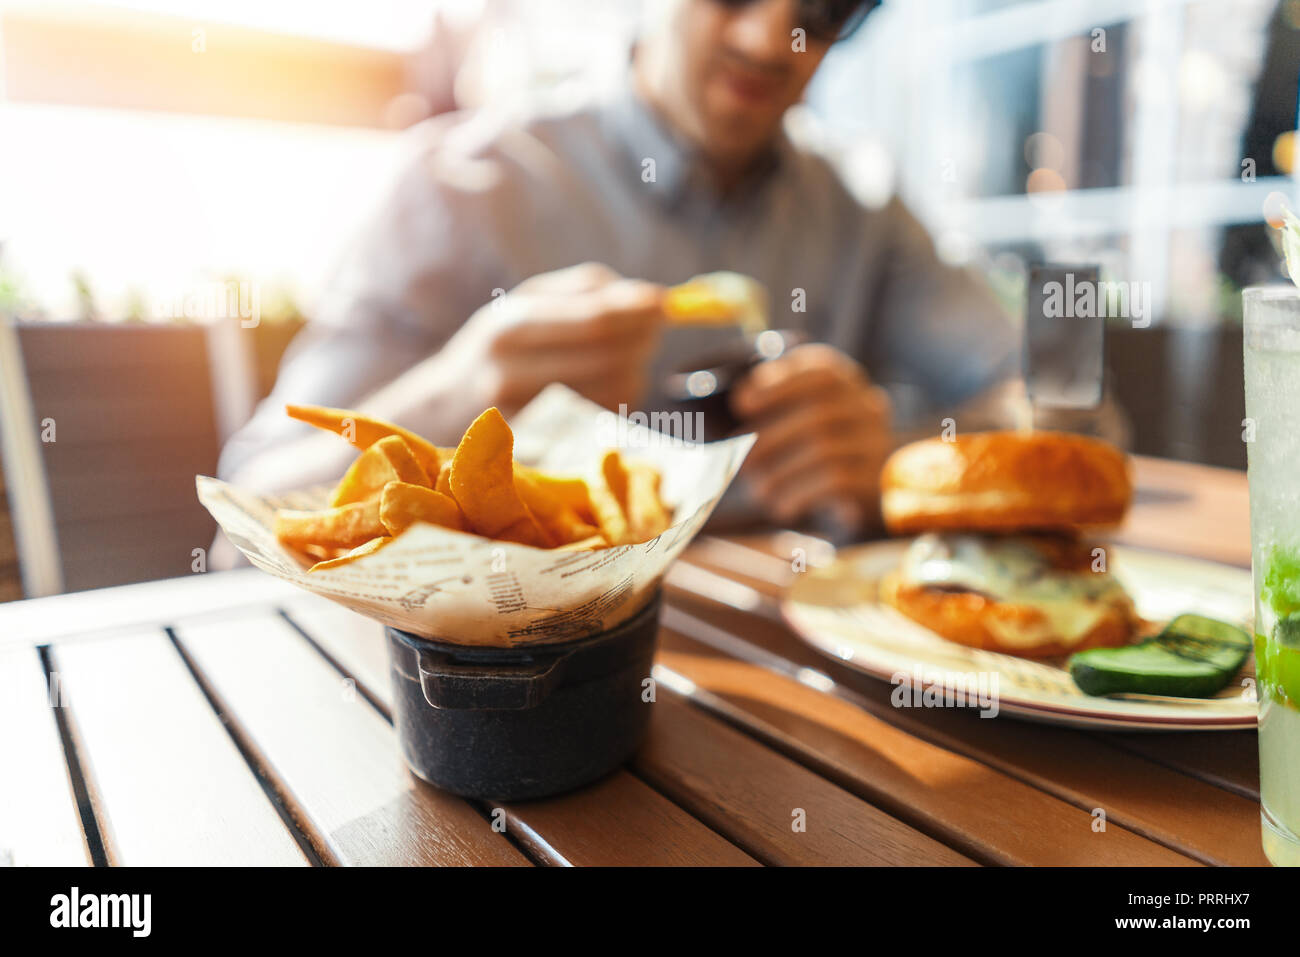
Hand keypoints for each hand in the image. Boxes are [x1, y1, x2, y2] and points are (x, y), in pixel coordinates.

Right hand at [453, 262, 664, 415]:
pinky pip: (605, 417)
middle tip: (653, 324)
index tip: (666, 300)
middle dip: (643, 336)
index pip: (593, 320)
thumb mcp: (523, 304)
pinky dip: (620, 395)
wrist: (441, 410)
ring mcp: (527, 418)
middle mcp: (513, 374)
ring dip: (636, 366)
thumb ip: (583, 290)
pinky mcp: (544, 448)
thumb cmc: (496, 348)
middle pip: (610, 356)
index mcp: (508, 327)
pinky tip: (606, 383)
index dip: (638, 309)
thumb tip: (648, 297)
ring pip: (615, 389)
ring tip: (625, 352)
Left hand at [731, 343, 892, 530]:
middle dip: (771, 438)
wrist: (873, 487)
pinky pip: (836, 482)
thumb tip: (738, 410)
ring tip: (759, 491)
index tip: (741, 402)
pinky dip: (801, 494)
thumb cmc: (821, 446)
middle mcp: (868, 407)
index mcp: (846, 382)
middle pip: (819, 415)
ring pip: (825, 451)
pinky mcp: (876, 479)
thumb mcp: (802, 417)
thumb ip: (776, 407)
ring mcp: (876, 443)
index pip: (821, 370)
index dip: (777, 383)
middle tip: (743, 461)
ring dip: (781, 473)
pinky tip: (783, 506)